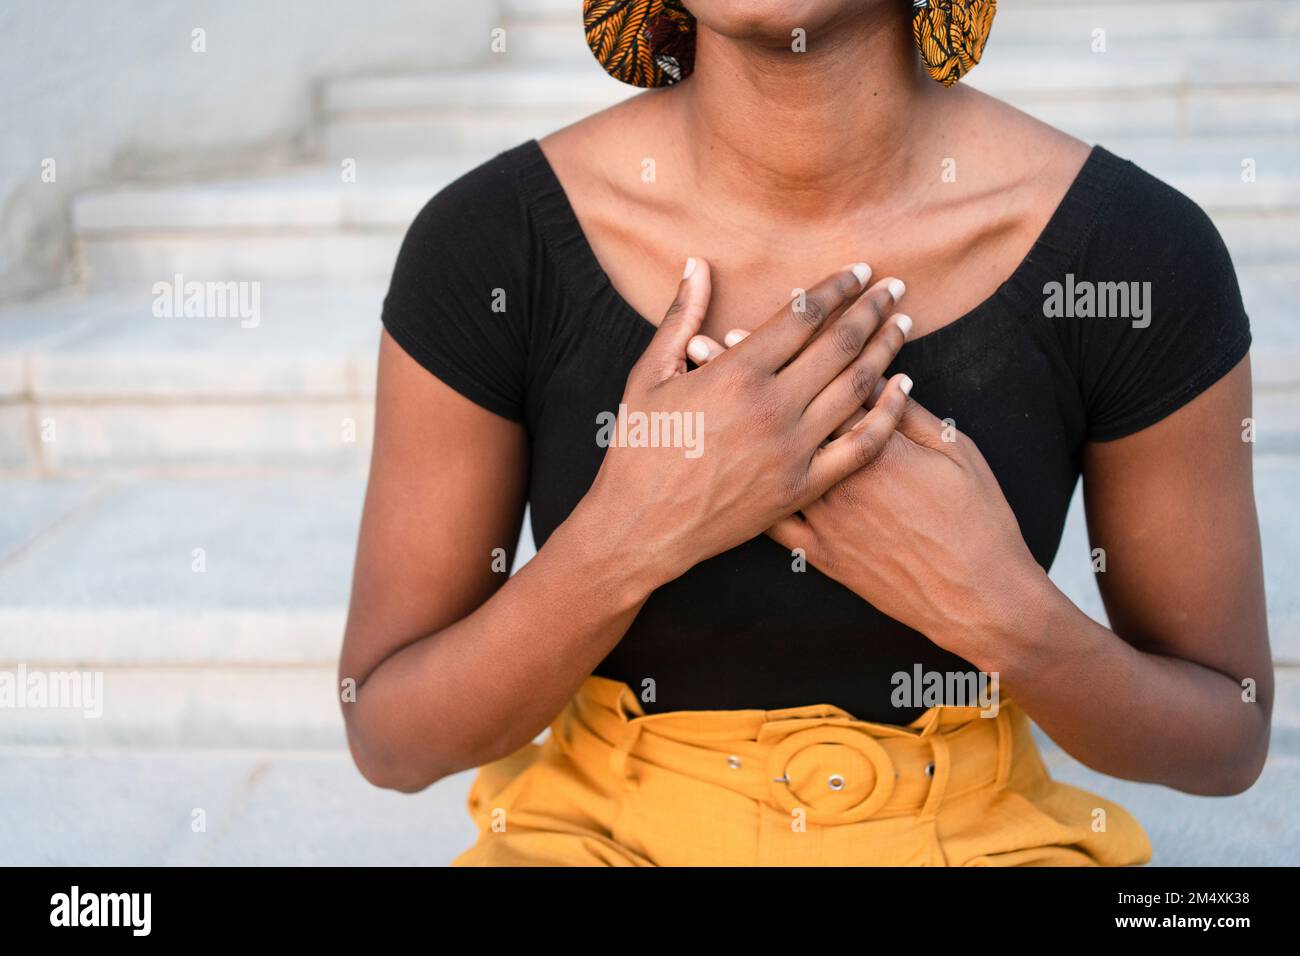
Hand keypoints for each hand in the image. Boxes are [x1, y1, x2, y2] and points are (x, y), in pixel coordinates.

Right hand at [579, 257, 913, 583]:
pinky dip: (887, 412)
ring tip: (902, 323)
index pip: (802, 314)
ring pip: (857, 386)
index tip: (858, 271)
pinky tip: (903, 385)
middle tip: (894, 286)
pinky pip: (861, 445)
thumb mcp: (650, 375)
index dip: (835, 287)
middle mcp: (772, 406)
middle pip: (840, 343)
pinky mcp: (803, 485)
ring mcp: (792, 449)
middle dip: (871, 308)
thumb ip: (681, 317)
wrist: (642, 526)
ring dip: (885, 349)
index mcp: (736, 372)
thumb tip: (696, 263)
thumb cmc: (639, 449)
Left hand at [690, 326, 1044, 660]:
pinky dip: (744, 491)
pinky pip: (771, 522)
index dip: (799, 348)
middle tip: (714, 339)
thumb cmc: (975, 518)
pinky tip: (721, 468)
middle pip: (786, 416)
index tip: (771, 315)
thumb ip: (909, 414)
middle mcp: (840, 479)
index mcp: (875, 445)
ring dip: (736, 425)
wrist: (973, 596)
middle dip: (749, 374)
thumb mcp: (954, 451)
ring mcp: (825, 519)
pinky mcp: (819, 554)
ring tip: (706, 399)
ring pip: (768, 462)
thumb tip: (884, 373)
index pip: (830, 381)